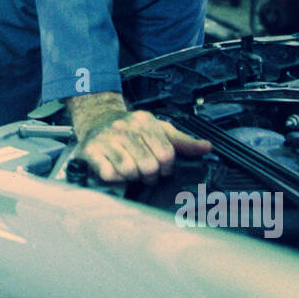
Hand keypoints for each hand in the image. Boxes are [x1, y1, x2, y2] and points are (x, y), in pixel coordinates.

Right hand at [67, 93, 211, 182]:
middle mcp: (124, 127)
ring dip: (133, 177)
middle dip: (150, 175)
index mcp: (144, 121)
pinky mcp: (91, 150)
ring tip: (132, 172)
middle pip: (149, 165)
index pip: (166, 154)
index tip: (162, 168)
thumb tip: (207, 147)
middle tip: (146, 173)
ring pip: (129, 171)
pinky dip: (116, 178)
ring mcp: (106, 138)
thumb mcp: (158, 129)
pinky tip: (117, 171)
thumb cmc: (131, 128)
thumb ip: (182, 141)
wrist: (97, 119)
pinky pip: (110, 174)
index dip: (167, 168)